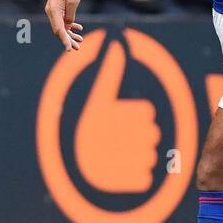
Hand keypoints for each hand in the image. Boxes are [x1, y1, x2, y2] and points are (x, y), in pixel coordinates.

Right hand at [46, 0, 83, 50]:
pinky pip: (62, 20)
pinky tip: (79, 29)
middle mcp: (51, 11)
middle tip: (78, 48)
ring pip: (61, 26)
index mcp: (53, 10)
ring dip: (70, 34)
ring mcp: (53, 10)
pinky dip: (70, 26)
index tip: (70, 49)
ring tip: (80, 40)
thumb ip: (70, 15)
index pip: (59, 29)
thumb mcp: (73, 1)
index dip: (64, 40)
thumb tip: (69, 27)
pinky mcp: (57, 8)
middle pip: (59, 30)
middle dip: (68, 40)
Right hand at [75, 37, 160, 192]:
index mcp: (116, 116)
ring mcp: (118, 160)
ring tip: (127, 153)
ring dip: (142, 155)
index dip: (140, 118)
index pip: (146, 114)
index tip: (127, 121)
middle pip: (151, 136)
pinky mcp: (122, 181)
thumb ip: (110, 72)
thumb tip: (116, 40)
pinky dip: (139, 175)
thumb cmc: (88, 126)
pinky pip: (144, 177)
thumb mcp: (98, 97)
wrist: (71, 161)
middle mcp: (117, 138)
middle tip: (129, 139)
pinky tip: (129, 168)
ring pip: (149, 157)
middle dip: (143, 137)